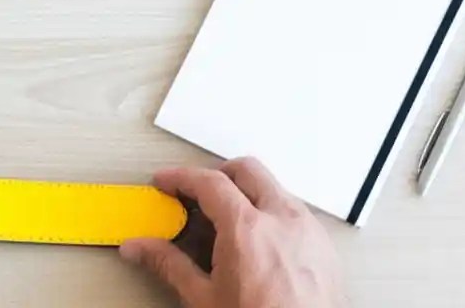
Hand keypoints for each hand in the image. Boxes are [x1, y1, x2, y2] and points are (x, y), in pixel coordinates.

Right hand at [120, 157, 345, 307]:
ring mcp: (308, 230)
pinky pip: (295, 213)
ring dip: (248, 194)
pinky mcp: (325, 246)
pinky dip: (273, 215)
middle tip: (198, 195)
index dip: (181, 177)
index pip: (208, 182)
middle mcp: (282, 219)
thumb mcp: (205, 299)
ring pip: (274, 188)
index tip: (166, 183)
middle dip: (218, 175)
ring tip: (229, 224)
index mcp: (247, 229)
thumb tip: (139, 248)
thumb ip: (169, 265)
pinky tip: (261, 244)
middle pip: (246, 170)